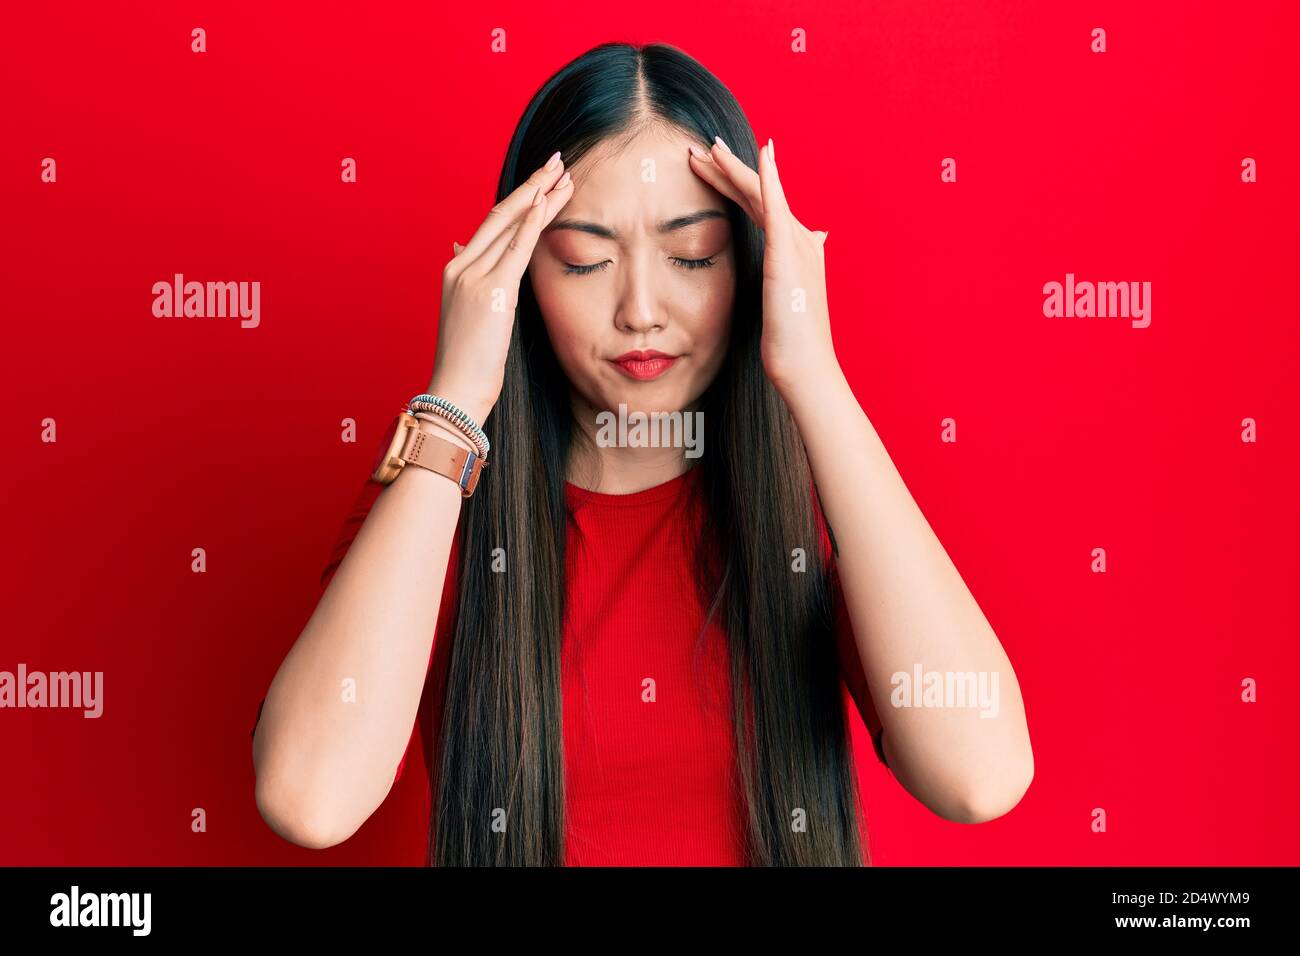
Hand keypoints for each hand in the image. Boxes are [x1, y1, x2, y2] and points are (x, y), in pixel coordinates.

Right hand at [428, 152, 574, 423]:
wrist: (455, 391)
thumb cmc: (468, 364)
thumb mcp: (469, 316)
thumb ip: (472, 281)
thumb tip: (465, 248)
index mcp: (456, 270)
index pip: (491, 225)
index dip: (518, 200)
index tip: (541, 182)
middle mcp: (461, 265)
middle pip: (501, 214)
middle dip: (531, 186)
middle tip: (556, 162)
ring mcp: (473, 276)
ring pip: (511, 224)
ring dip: (540, 196)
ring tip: (564, 175)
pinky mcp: (491, 291)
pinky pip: (516, 247)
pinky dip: (533, 221)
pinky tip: (549, 200)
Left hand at [687, 136, 836, 399]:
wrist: (806, 369)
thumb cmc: (792, 343)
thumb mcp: (787, 299)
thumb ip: (791, 269)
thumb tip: (816, 238)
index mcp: (792, 249)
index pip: (757, 205)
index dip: (733, 182)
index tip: (707, 164)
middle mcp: (797, 240)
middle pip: (756, 193)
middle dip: (727, 167)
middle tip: (698, 146)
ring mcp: (795, 246)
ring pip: (761, 194)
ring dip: (735, 167)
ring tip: (708, 147)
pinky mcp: (788, 257)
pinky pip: (777, 210)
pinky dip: (770, 180)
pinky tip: (762, 156)